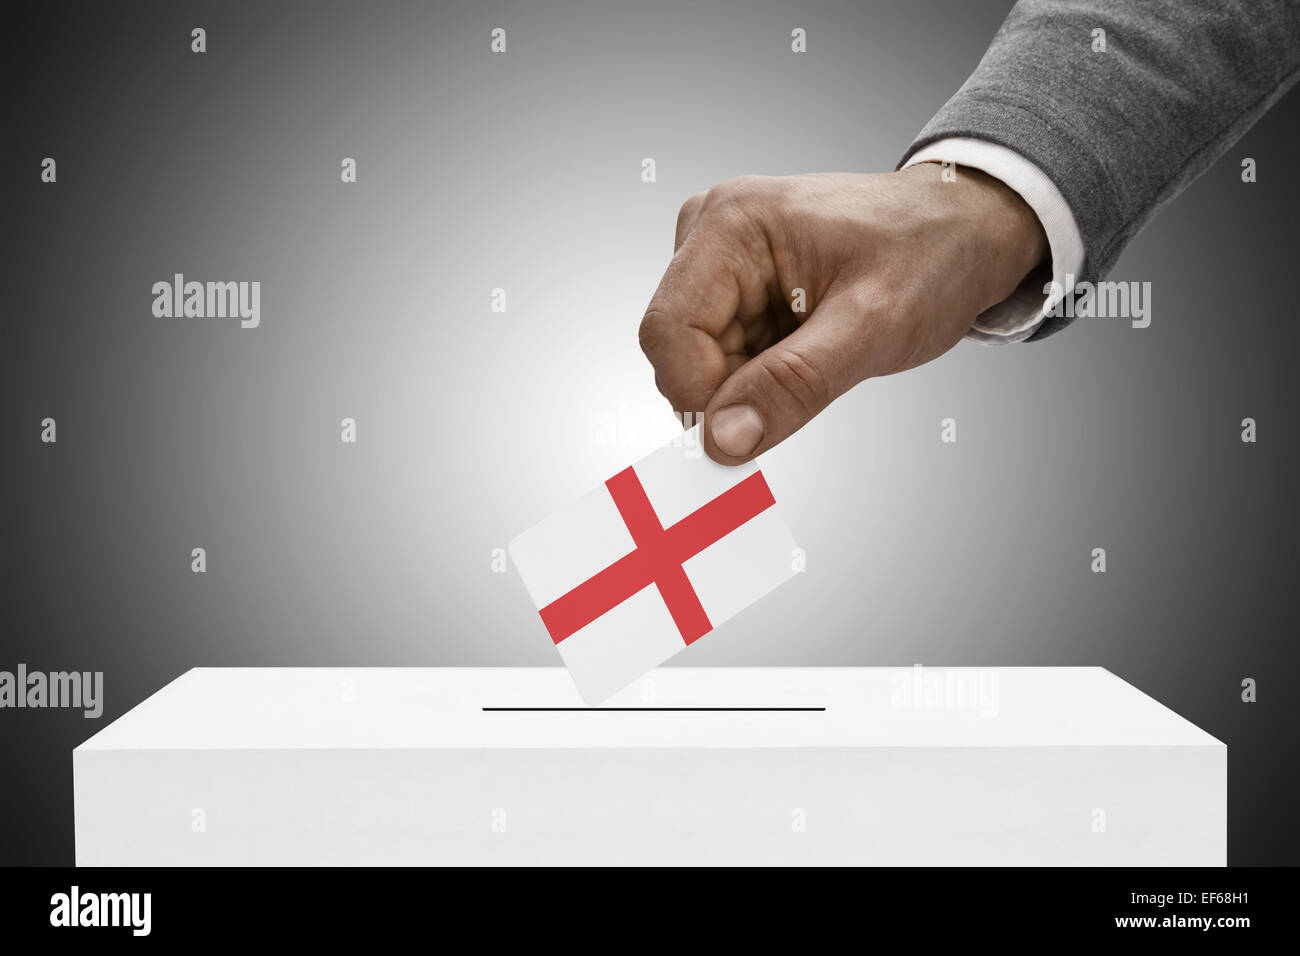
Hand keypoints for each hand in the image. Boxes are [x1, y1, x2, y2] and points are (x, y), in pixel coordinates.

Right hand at [637, 164, 1048, 463]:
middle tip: (809, 383)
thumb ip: (793, 384)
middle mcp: (710, 233)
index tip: (751, 430)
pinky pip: (721, 356)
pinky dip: (760, 375)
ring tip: (820, 355)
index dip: (700, 393)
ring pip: (698, 361)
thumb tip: (723, 439)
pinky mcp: (733, 286)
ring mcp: (719, 260)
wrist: (964, 231)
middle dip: (732, 389)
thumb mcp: (872, 327)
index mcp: (732, 223)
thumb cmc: (931, 255)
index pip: (668, 332)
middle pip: (677, 349)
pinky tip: (808, 352)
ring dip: (751, 384)